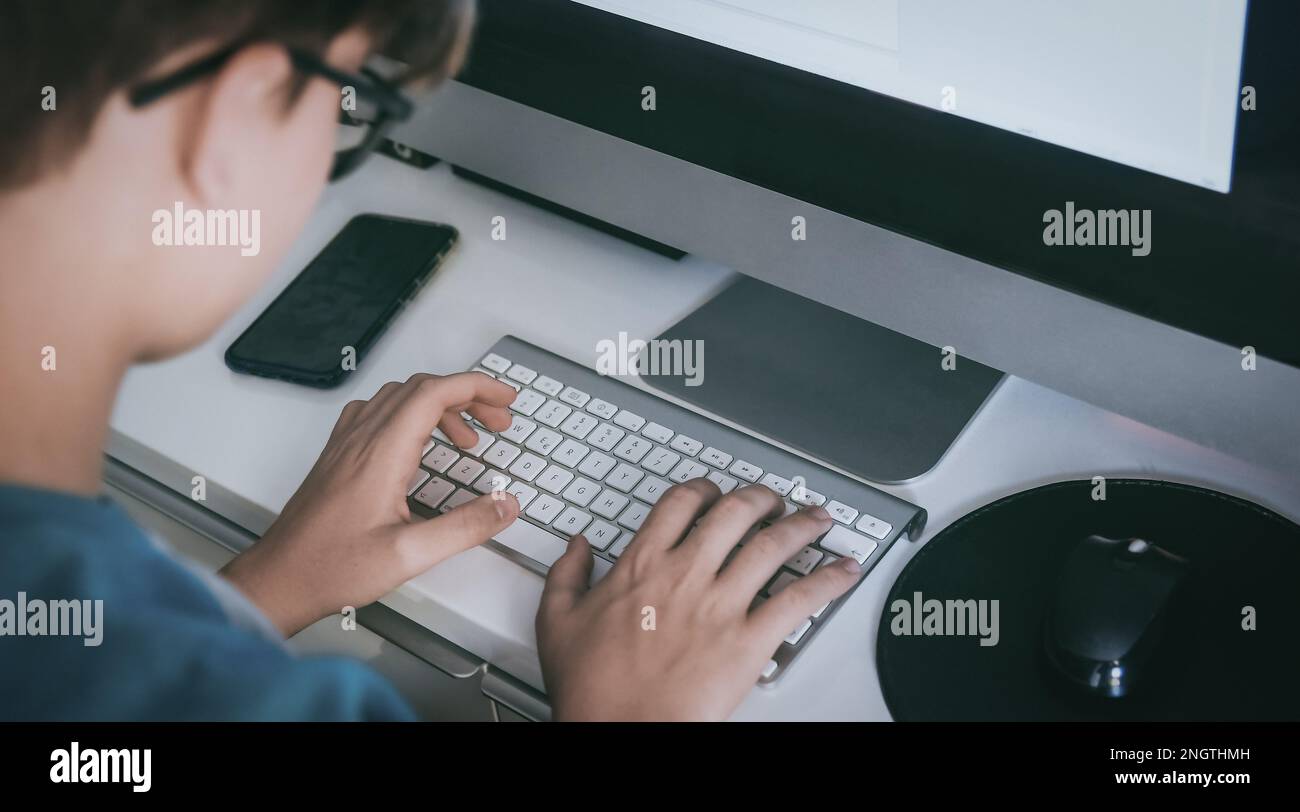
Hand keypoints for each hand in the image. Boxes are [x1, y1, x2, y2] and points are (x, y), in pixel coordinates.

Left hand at [221, 372, 520, 634]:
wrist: (279, 577)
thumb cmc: (331, 567)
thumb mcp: (409, 554)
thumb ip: (464, 528)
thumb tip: (505, 504)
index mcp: (381, 452)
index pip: (435, 393)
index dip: (477, 387)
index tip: (505, 398)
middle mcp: (361, 438)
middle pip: (421, 389)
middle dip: (467, 396)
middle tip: (498, 421)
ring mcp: (346, 443)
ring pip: (400, 398)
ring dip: (440, 406)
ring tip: (469, 439)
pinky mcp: (338, 455)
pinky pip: (379, 413)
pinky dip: (411, 415)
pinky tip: (420, 442)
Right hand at [536, 479, 861, 720]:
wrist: (622, 731)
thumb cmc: (593, 688)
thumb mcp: (558, 621)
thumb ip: (567, 575)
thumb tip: (577, 547)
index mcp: (642, 564)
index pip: (681, 503)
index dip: (704, 489)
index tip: (713, 492)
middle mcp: (686, 574)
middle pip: (735, 513)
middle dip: (760, 498)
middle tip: (773, 499)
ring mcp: (721, 605)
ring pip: (773, 546)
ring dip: (803, 525)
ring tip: (818, 518)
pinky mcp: (749, 640)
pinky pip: (800, 599)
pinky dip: (829, 580)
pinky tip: (844, 570)